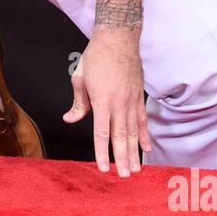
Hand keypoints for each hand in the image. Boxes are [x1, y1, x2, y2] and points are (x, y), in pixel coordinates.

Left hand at [63, 30, 150, 177]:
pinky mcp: (139, 97)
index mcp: (102, 100)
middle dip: (122, 158)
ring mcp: (131, 101)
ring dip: (135, 152)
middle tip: (125, 176)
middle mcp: (119, 103)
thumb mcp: (80, 78)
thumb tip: (70, 119)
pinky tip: (147, 149)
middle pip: (120, 136)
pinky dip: (144, 136)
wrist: (118, 39)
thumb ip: (78, 103)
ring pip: (133, 132)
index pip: (102, 133)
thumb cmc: (96, 57)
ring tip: (136, 169)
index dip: (102, 153)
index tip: (103, 168)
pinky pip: (143, 120)